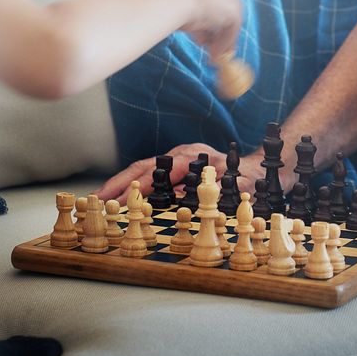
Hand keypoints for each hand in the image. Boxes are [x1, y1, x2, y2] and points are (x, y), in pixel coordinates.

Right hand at [95, 143, 265, 203]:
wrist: (259, 169)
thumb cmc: (247, 178)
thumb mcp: (233, 184)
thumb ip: (209, 189)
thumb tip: (183, 195)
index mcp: (192, 156)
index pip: (158, 171)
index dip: (138, 187)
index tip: (121, 201)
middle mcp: (181, 154)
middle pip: (142, 167)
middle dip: (118, 184)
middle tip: (97, 200)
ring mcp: (177, 159)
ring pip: (143, 170)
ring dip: (121, 184)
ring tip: (100, 199)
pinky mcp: (177, 167)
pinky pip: (150, 175)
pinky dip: (133, 185)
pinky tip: (120, 196)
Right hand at [177, 0, 242, 62]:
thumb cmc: (167, 2)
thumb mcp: (182, 7)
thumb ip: (197, 19)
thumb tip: (202, 34)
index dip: (212, 17)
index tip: (208, 32)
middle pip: (226, 8)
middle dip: (219, 30)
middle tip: (212, 47)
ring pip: (230, 21)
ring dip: (222, 40)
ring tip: (211, 55)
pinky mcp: (233, 9)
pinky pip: (232, 30)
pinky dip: (224, 44)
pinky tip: (213, 54)